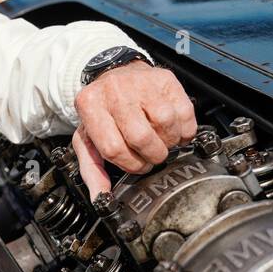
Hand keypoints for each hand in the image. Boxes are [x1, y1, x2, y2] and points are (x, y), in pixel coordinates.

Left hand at [72, 61, 196, 197]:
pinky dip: (184, 129)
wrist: (115, 73)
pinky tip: (173, 129)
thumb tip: (101, 197)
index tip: (136, 165)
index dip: (130, 164)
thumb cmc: (103, 110)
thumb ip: (92, 169)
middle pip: (141, 137)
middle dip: (151, 155)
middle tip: (151, 154)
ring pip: (166, 123)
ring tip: (162, 140)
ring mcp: (141, 83)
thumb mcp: (88, 138)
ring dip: (169, 141)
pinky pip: (184, 113)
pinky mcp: (165, 79)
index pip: (113, 148)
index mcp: (90, 106)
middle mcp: (115, 91)